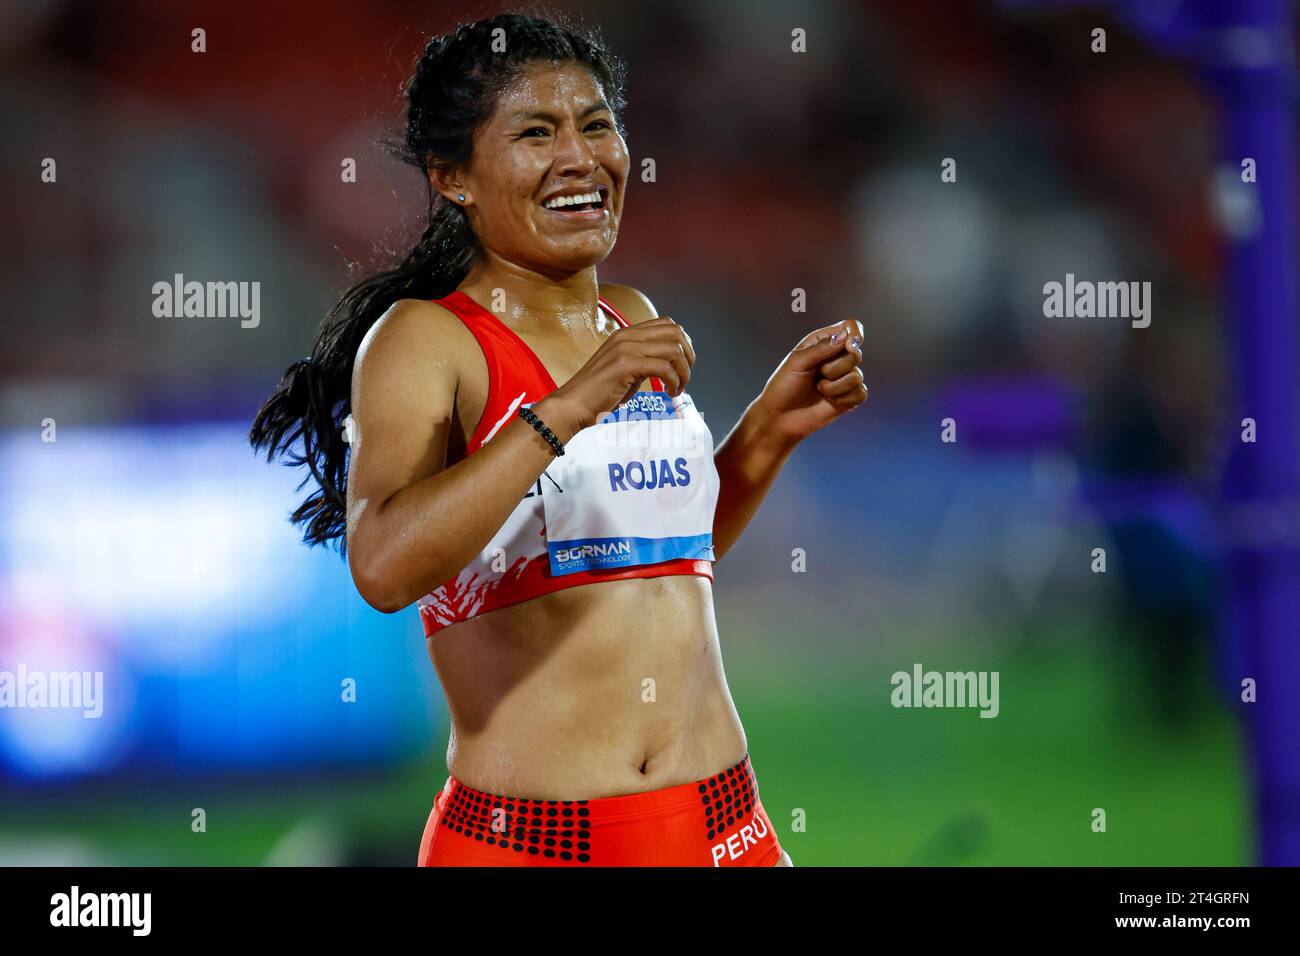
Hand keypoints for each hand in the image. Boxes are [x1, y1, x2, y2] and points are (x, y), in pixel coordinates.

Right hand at [544, 316, 694, 433]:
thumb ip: (643, 361)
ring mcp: (625, 348)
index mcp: (625, 334)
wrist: (571, 405)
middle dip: (688, 355)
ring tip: (677, 388)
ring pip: (673, 350)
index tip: (682, 366)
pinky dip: (674, 382)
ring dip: (683, 372)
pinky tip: (669, 393)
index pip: (667, 324)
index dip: (683, 344)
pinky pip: (664, 368)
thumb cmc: (596, 393)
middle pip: (675, 332)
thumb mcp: (623, 369)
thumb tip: (668, 365)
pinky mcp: (626, 365)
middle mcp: (626, 336)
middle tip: (684, 377)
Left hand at [751, 318, 866, 443]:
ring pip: (857, 376)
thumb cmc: (783, 386)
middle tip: (818, 374)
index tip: (849, 345)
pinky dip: (843, 398)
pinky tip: (829, 401)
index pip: (851, 327)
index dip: (855, 334)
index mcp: (824, 342)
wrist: (780, 417)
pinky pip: (861, 393)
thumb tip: (845, 337)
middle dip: (835, 368)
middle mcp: (837, 357)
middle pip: (856, 353)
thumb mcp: (797, 361)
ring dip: (834, 387)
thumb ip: (821, 347)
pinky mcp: (849, 397)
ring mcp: (844, 377)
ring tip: (819, 389)